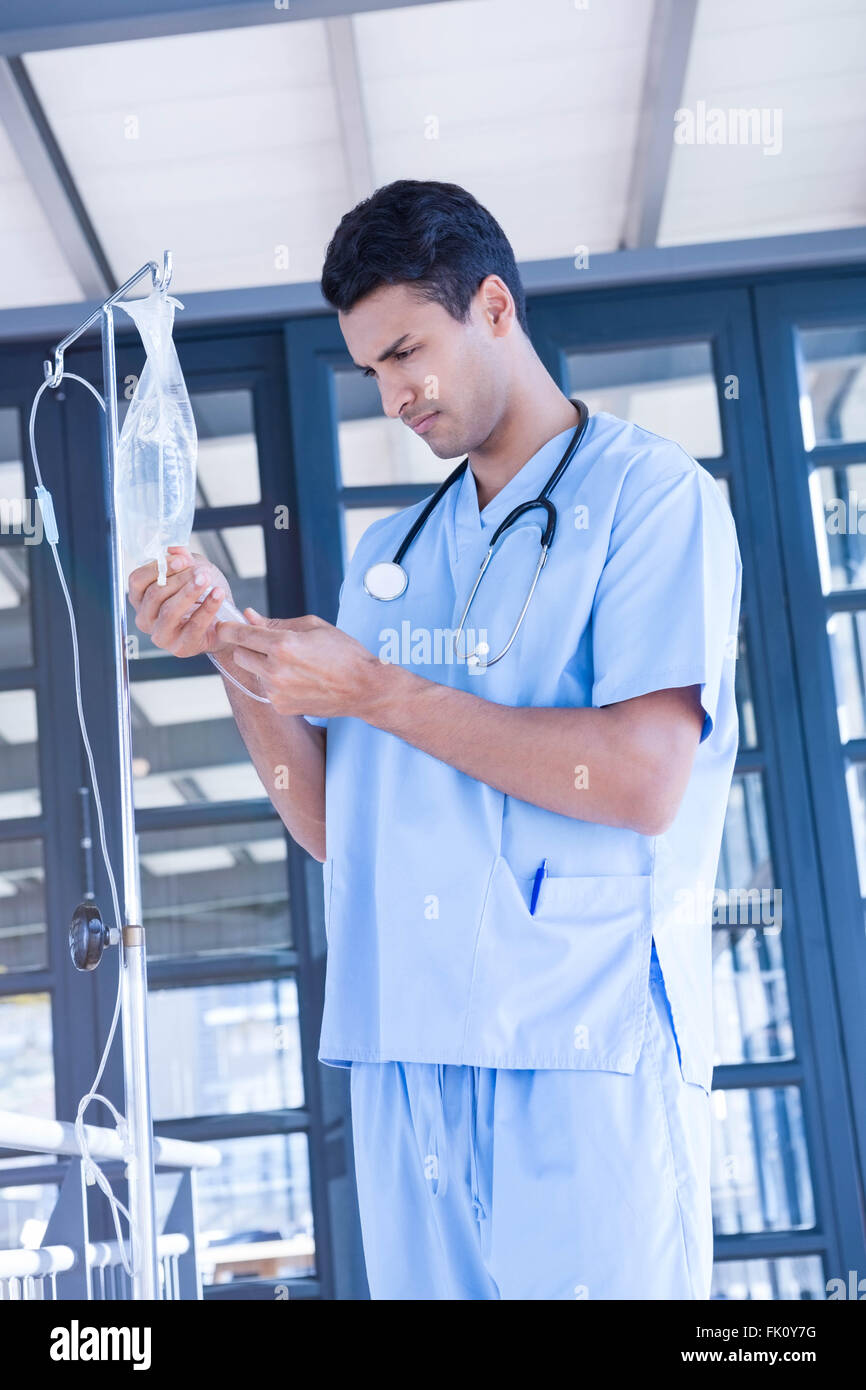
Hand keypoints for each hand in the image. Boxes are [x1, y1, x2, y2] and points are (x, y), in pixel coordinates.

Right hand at [128, 545, 235, 656]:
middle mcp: (145, 619)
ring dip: (190, 591)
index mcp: (141, 599)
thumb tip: (176, 548)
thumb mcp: (191, 572)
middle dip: (179, 578)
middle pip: (155, 594)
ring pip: (169, 610)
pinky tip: (218, 594)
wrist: (222, 623)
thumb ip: (182, 559)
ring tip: (206, 579)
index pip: (137, 580)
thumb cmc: (201, 597)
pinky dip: (208, 606)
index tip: (181, 560)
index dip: (157, 567)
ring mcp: (161, 636)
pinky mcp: (181, 647)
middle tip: (200, 570)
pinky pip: (194, 625)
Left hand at [214, 609, 384, 716]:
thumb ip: (276, 622)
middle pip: (239, 656)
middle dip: (247, 647)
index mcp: (283, 646)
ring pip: (254, 672)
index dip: (228, 628)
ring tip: (293, 663)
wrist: (363, 688)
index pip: (241, 635)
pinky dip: (276, 681)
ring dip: (263, 664)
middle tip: (266, 643)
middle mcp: (275, 671)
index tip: (223, 625)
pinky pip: (267, 688)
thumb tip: (249, 617)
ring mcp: (277, 692)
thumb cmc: (343, 652)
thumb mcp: (313, 626)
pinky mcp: (282, 706)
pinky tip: (299, 678)